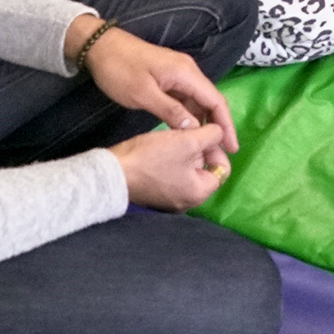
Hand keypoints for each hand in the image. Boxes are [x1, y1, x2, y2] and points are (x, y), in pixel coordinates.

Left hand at [69, 17, 238, 152]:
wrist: (99, 46)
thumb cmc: (119, 69)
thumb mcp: (143, 94)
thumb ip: (171, 111)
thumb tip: (195, 130)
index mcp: (186, 74)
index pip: (216, 101)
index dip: (226, 125)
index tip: (232, 147)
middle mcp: (188, 72)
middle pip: (211, 101)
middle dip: (218, 126)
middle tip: (221, 153)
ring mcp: (179, 74)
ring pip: (198, 101)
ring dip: (203, 123)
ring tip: (206, 147)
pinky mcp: (169, 78)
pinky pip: (186, 99)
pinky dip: (190, 116)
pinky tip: (188, 131)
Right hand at [109, 122, 230, 210]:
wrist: (112, 172)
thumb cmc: (152, 157)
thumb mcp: (187, 141)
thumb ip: (211, 136)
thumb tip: (220, 133)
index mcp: (199, 193)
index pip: (222, 168)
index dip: (216, 146)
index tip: (203, 132)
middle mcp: (188, 201)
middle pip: (204, 168)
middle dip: (199, 148)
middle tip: (186, 133)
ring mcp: (170, 199)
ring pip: (187, 169)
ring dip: (184, 152)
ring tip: (173, 138)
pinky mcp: (155, 193)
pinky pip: (172, 174)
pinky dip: (171, 160)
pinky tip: (161, 147)